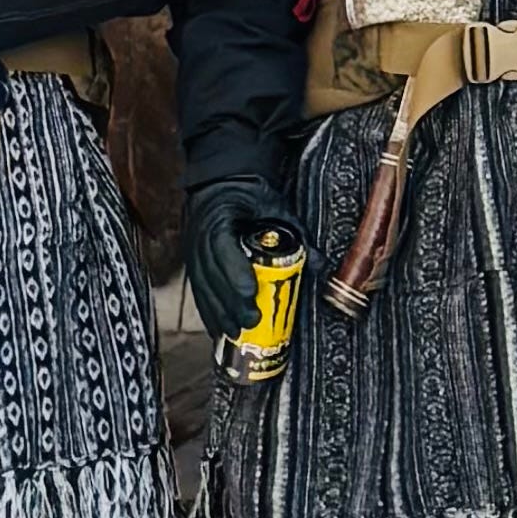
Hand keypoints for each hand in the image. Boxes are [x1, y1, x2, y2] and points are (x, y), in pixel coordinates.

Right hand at [186, 177, 297, 346]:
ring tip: (234, 333)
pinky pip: (198, 292)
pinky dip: (208, 312)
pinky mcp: (193, 265)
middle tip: (250, 322)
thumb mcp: (277, 208)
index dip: (234, 272)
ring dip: (217, 313)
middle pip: (211, 275)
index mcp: (219, 218)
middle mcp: (200, 237)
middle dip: (229, 302)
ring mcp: (193, 252)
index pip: (222, 247)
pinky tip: (218, 330)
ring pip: (202, 287)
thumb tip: (323, 266)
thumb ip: (299, 235)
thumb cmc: (252, 196)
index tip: (250, 292)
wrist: (222, 184)